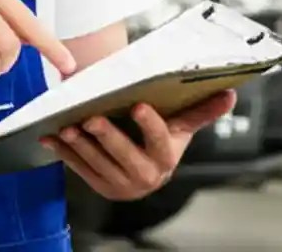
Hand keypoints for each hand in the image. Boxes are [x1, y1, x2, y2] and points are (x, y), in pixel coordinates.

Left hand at [40, 90, 236, 200]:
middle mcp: (146, 176)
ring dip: (80, 145)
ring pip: (98, 163)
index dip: (149, 125)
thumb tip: (230, 93)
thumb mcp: (182, 127)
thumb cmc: (164, 140)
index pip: (160, 140)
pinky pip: (79, 169)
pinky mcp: (100, 187)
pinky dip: (64, 153)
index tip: (137, 106)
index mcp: (166, 158)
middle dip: (107, 137)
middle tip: (91, 119)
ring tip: (66, 126)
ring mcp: (120, 185)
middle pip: (124, 156)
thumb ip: (202, 111)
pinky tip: (51, 137)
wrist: (145, 170)